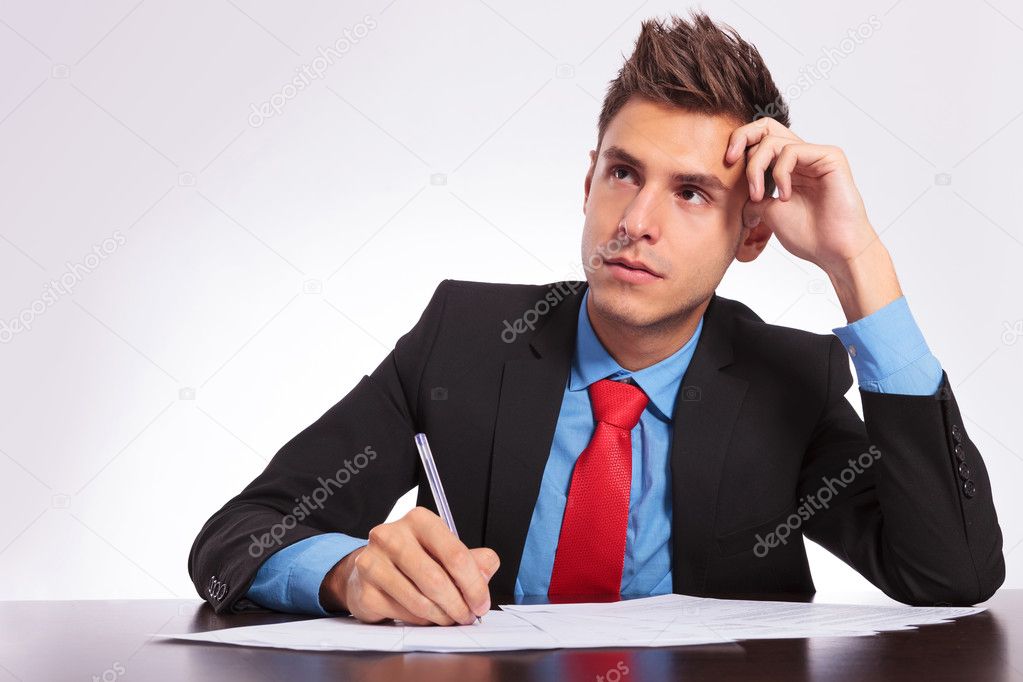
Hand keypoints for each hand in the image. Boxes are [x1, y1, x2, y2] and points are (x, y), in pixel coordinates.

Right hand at [320, 507, 499, 624]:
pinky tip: (426, 616)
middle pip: (437, 579)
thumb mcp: (443, 551)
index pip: (455, 554)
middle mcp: (392, 535)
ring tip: (450, 618)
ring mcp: (373, 562)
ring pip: (420, 600)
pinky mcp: (364, 589)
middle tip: (468, 616)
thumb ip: (470, 559)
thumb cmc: (411, 559)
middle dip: (459, 605)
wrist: (367, 571)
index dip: (474, 585)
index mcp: (419, 520)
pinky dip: (421, 621)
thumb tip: (487, 568)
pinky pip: (404, 613)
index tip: (482, 603)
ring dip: (442, 616)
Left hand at [725, 117, 877, 273]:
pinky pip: (791, 151)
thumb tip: (735, 195)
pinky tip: (785, 197)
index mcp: (788, 167)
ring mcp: (816, 155)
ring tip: (760, 196)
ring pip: (772, 140)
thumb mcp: (768, 213)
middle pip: (765, 126)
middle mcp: (802, 157)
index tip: (725, 164)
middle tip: (730, 161)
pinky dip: (780, 174)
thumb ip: (753, 197)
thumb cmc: (809, 236)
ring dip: (756, 168)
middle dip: (741, 138)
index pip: (760, 139)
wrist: (833, 251)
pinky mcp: (830, 156)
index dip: (739, 144)